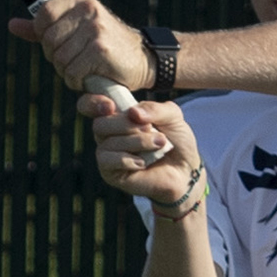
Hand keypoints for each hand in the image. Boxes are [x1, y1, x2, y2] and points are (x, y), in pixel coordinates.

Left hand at [7, 0, 152, 92]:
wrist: (142, 59)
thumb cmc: (105, 46)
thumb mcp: (74, 30)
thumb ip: (43, 27)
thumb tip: (12, 25)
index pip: (44, 14)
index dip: (45, 35)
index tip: (60, 43)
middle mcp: (88, 10)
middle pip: (49, 40)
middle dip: (56, 57)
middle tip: (75, 60)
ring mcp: (95, 29)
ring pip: (59, 59)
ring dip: (67, 71)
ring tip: (84, 68)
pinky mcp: (100, 50)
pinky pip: (72, 72)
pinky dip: (77, 81)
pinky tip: (90, 77)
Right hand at [81, 94, 202, 202]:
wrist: (185, 170)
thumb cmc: (176, 141)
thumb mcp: (172, 117)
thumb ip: (155, 108)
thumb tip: (132, 113)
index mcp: (118, 115)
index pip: (90, 105)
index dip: (93, 103)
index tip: (110, 106)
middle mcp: (109, 134)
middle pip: (100, 124)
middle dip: (127, 125)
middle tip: (151, 129)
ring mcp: (108, 154)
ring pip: (108, 143)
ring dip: (138, 142)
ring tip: (160, 144)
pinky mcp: (110, 173)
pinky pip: (108, 161)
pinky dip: (128, 159)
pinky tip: (144, 162)